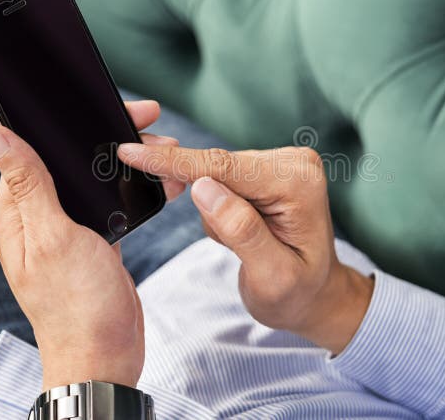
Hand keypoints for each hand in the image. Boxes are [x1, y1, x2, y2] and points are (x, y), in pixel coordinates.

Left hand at [0, 100, 180, 390]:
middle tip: (152, 128)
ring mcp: (65, 230)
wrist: (105, 355)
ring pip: (94, 179)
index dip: (73, 124)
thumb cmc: (75, 305)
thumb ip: (28, 183)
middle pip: (69, 160)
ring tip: (165, 154)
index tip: (114, 108)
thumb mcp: (53, 237)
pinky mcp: (91, 242)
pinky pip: (109, 203)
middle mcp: (37, 217)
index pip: (35, 150)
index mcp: (15, 212)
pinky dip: (132, 190)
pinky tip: (158, 183)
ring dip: (127, 164)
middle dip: (111, 140)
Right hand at [117, 144, 373, 353]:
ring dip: (214, 213)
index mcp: (297, 182)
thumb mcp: (272, 276)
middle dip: (203, 203)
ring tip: (243, 246)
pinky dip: (219, 209)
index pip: (222, 166)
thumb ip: (240, 230)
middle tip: (226, 243)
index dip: (172, 161)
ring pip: (214, 175)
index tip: (129, 151)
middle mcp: (292, 162)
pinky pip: (220, 181)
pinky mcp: (266, 170)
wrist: (315, 294)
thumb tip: (203, 187)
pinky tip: (242, 234)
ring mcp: (280, 163)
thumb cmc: (297, 292)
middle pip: (216, 167)